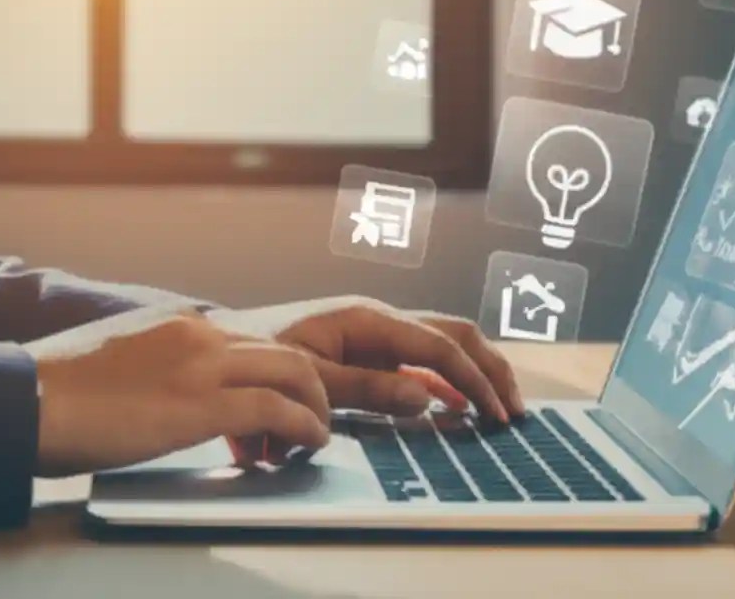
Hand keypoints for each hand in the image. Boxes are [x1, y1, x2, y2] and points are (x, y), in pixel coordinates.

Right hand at [26, 310, 330, 476]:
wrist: (25, 399)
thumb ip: (155, 366)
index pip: (250, 342)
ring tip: (313, 437)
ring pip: (295, 371)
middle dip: (309, 387)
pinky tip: (306, 444)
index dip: (273, 375)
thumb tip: (166, 393)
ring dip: (314, 407)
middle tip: (308, 420)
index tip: (274, 406)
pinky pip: (276, 408)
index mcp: (178, 324)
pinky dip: (303, 426)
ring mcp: (202, 365)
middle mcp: (199, 334)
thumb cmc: (53, 391)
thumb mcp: (117, 360)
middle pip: (284, 350)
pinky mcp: (201, 403)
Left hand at [208, 297, 523, 422]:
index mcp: (367, 319)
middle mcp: (377, 319)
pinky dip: (446, 379)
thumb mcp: (310, 377)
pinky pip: (418, 360)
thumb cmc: (257, 360)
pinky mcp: (364, 349)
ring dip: (474, 371)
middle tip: (514, 410)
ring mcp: (373, 333)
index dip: (473, 380)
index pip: (439, 346)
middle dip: (489, 369)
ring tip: (498, 406)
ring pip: (442, 343)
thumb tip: (426, 399)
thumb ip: (367, 387)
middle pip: (454, 334)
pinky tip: (456, 405)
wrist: (220, 350)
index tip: (495, 415)